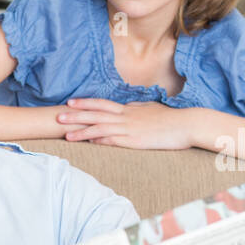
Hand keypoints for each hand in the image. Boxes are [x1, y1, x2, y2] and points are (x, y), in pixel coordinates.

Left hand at [54, 98, 192, 148]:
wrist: (187, 124)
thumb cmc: (171, 119)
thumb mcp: (150, 110)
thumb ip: (136, 109)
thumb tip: (127, 108)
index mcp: (129, 109)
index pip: (102, 104)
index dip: (85, 103)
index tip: (70, 102)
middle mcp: (126, 117)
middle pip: (96, 114)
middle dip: (75, 115)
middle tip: (57, 115)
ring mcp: (129, 128)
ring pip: (100, 128)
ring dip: (81, 130)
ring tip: (65, 133)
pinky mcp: (134, 141)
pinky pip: (113, 140)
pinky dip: (98, 141)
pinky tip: (87, 143)